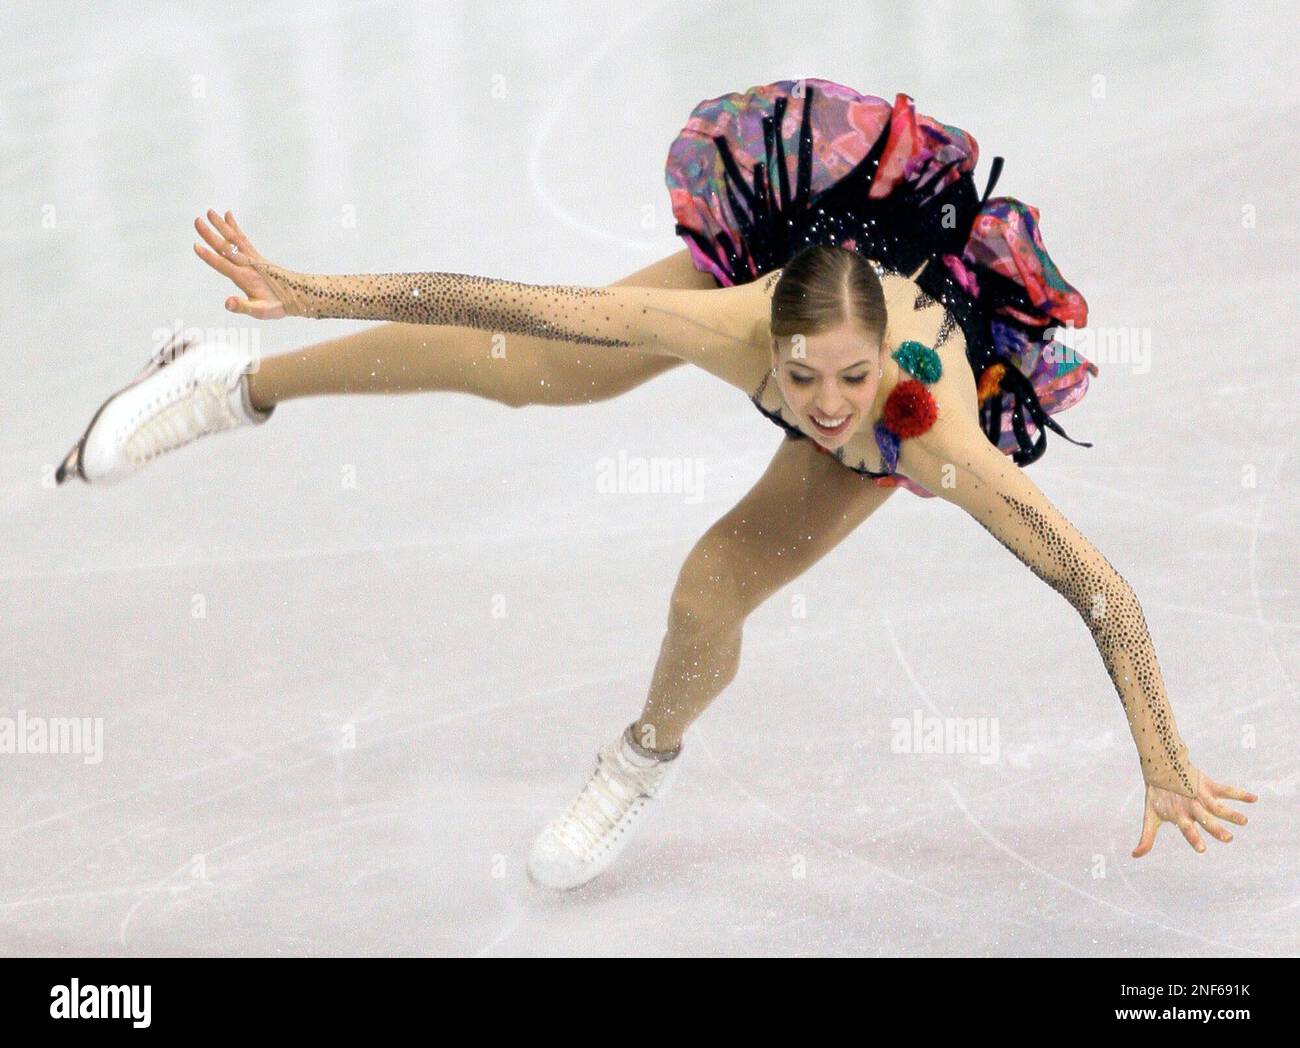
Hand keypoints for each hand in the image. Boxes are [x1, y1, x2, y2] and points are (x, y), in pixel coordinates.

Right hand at [193, 209, 285, 318]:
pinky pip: (243, 239)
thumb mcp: (260, 311)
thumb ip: (242, 306)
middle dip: (210, 235)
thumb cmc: (277, 305)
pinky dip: (235, 227)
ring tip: (210, 212)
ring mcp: (252, 258)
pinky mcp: (256, 256)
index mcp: (244, 278)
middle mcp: (247, 265)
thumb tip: (227, 303)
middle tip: (197, 221)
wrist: (298, 295)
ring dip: (221, 225)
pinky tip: (228, 215)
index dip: (209, 257)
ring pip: (235, 239)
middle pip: (226, 247)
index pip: (223, 265)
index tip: (196, 246)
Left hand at [1132, 770, 1255, 856]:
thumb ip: (1146, 838)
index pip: (1186, 829)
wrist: (1160, 767)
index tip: (1201, 849)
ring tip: (1243, 821)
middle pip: (1205, 819)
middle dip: (1216, 829)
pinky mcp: (1209, 786)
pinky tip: (1254, 798)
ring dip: (1231, 814)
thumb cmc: (1157, 796)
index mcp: (1179, 815)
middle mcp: (1191, 806)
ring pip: (1218, 806)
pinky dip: (1240, 794)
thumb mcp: (1150, 817)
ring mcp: (1201, 795)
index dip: (1193, 838)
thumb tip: (1134, 855)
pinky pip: (1227, 790)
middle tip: (1228, 838)